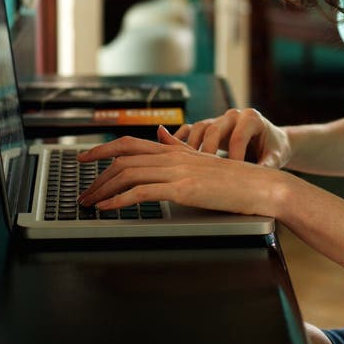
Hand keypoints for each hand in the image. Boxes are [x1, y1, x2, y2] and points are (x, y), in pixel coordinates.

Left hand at [77, 132, 286, 216]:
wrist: (263, 185)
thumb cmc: (236, 179)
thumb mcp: (203, 160)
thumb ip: (179, 148)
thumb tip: (162, 133)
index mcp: (176, 150)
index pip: (131, 143)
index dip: (103, 148)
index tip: (84, 158)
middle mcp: (173, 155)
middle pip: (123, 156)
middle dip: (96, 173)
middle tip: (81, 190)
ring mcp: (178, 170)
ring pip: (128, 172)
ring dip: (102, 188)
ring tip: (89, 203)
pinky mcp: (183, 189)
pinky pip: (142, 191)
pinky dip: (119, 200)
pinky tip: (107, 209)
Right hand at [162, 107, 291, 167]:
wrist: (271, 140)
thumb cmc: (274, 147)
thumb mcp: (276, 156)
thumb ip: (269, 165)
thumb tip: (259, 178)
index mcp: (251, 118)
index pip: (238, 137)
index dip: (234, 158)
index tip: (232, 177)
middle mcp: (233, 115)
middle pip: (214, 129)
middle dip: (207, 152)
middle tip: (203, 173)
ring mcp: (219, 119)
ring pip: (199, 128)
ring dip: (191, 147)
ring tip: (185, 167)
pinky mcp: (209, 126)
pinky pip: (190, 129)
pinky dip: (180, 139)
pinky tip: (171, 153)